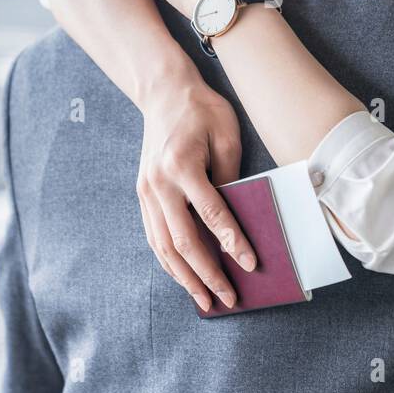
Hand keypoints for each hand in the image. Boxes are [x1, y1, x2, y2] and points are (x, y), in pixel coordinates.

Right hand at [136, 72, 257, 311]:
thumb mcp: (226, 134)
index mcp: (182, 166)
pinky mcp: (142, 194)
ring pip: (163, 246)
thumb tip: (238, 217)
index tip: (251, 265)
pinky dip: (169, 262)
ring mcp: (146, 191)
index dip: (233, 243)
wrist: (163, 92)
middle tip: (229, 298)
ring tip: (205, 300)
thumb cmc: (202, 109)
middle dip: (208, 274)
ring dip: (185, 277)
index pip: (212, 215)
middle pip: (184, 241)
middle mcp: (159, 184)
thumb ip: (230, 176)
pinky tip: (184, 277)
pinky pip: (154, 237)